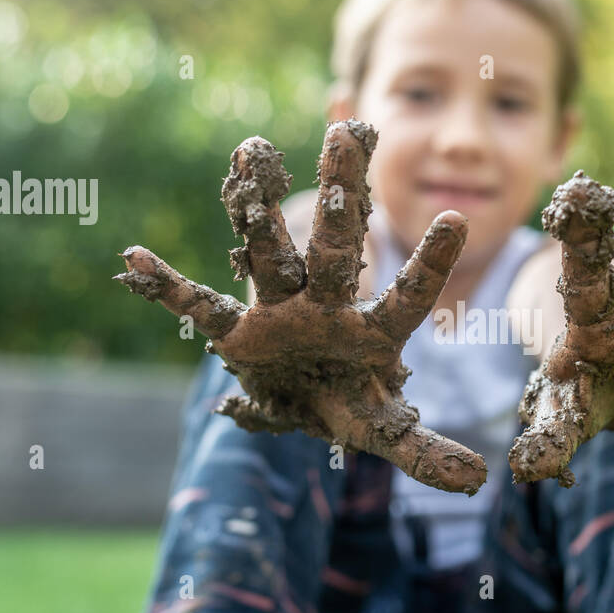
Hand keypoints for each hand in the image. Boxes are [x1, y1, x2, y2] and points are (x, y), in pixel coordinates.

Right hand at [115, 119, 487, 494]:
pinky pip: (201, 309)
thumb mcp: (385, 430)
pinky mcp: (239, 331)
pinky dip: (168, 290)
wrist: (300, 401)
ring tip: (251, 149)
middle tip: (345, 132)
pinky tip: (134, 260)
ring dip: (256, 207)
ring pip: (271, 252)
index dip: (431, 266)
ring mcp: (281, 310)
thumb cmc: (351, 403)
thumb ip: (425, 450)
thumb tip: (479, 480)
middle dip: (340, 195)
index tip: (456, 220)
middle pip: (335, 247)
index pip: (408, 297)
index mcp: (373, 331)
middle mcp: (327, 306)